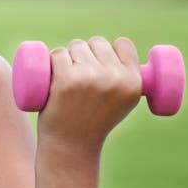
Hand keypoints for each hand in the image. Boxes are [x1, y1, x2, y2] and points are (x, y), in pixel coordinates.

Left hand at [37, 36, 142, 153]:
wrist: (71, 145)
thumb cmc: (94, 122)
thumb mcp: (123, 102)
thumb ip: (125, 78)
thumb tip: (121, 48)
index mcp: (134, 82)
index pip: (123, 44)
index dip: (110, 50)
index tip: (101, 63)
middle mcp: (113, 77)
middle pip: (96, 42)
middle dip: (86, 53)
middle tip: (81, 77)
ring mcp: (89, 77)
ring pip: (75, 46)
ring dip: (68, 56)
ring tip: (68, 81)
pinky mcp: (65, 79)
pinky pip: (57, 53)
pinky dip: (53, 60)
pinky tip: (54, 76)